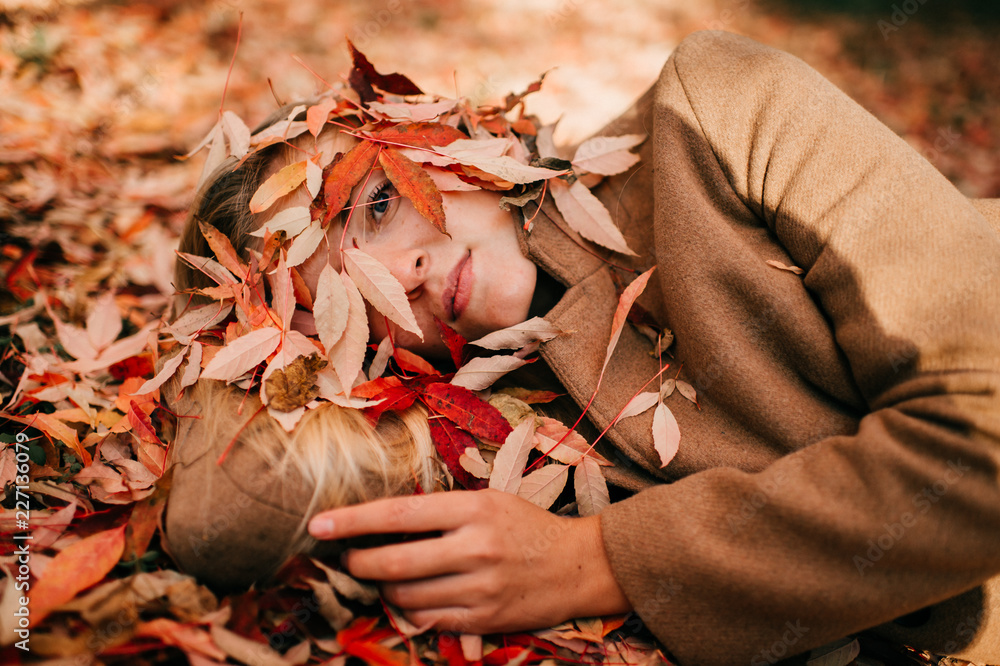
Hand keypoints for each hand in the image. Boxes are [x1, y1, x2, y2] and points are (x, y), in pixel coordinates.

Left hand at [307, 489, 630, 632]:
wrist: (579, 565)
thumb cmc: (526, 525)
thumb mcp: (488, 500)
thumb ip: (440, 510)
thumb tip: (381, 522)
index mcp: (473, 508)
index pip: (398, 513)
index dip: (353, 520)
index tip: (318, 524)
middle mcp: (474, 547)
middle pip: (393, 561)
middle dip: (358, 562)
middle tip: (348, 558)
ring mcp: (480, 587)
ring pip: (406, 596)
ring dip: (385, 589)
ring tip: (387, 577)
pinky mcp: (484, 619)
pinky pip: (428, 619)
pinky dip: (412, 610)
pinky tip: (414, 597)